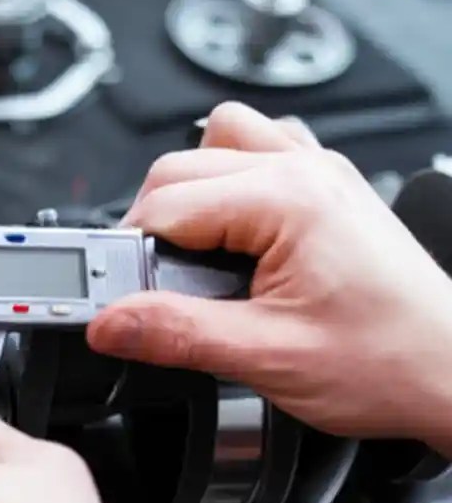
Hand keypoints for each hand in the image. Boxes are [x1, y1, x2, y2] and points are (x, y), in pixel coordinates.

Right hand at [88, 102, 451, 453]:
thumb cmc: (392, 362)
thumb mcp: (268, 358)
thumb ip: (177, 333)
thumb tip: (109, 322)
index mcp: (288, 199)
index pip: (164, 204)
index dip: (131, 255)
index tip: (123, 297)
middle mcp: (304, 170)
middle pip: (177, 167)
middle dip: (151, 226)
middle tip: (155, 287)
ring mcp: (319, 171)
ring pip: (217, 140)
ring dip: (189, 187)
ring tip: (193, 249)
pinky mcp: (327, 185)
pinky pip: (259, 148)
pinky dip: (230, 178)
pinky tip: (233, 228)